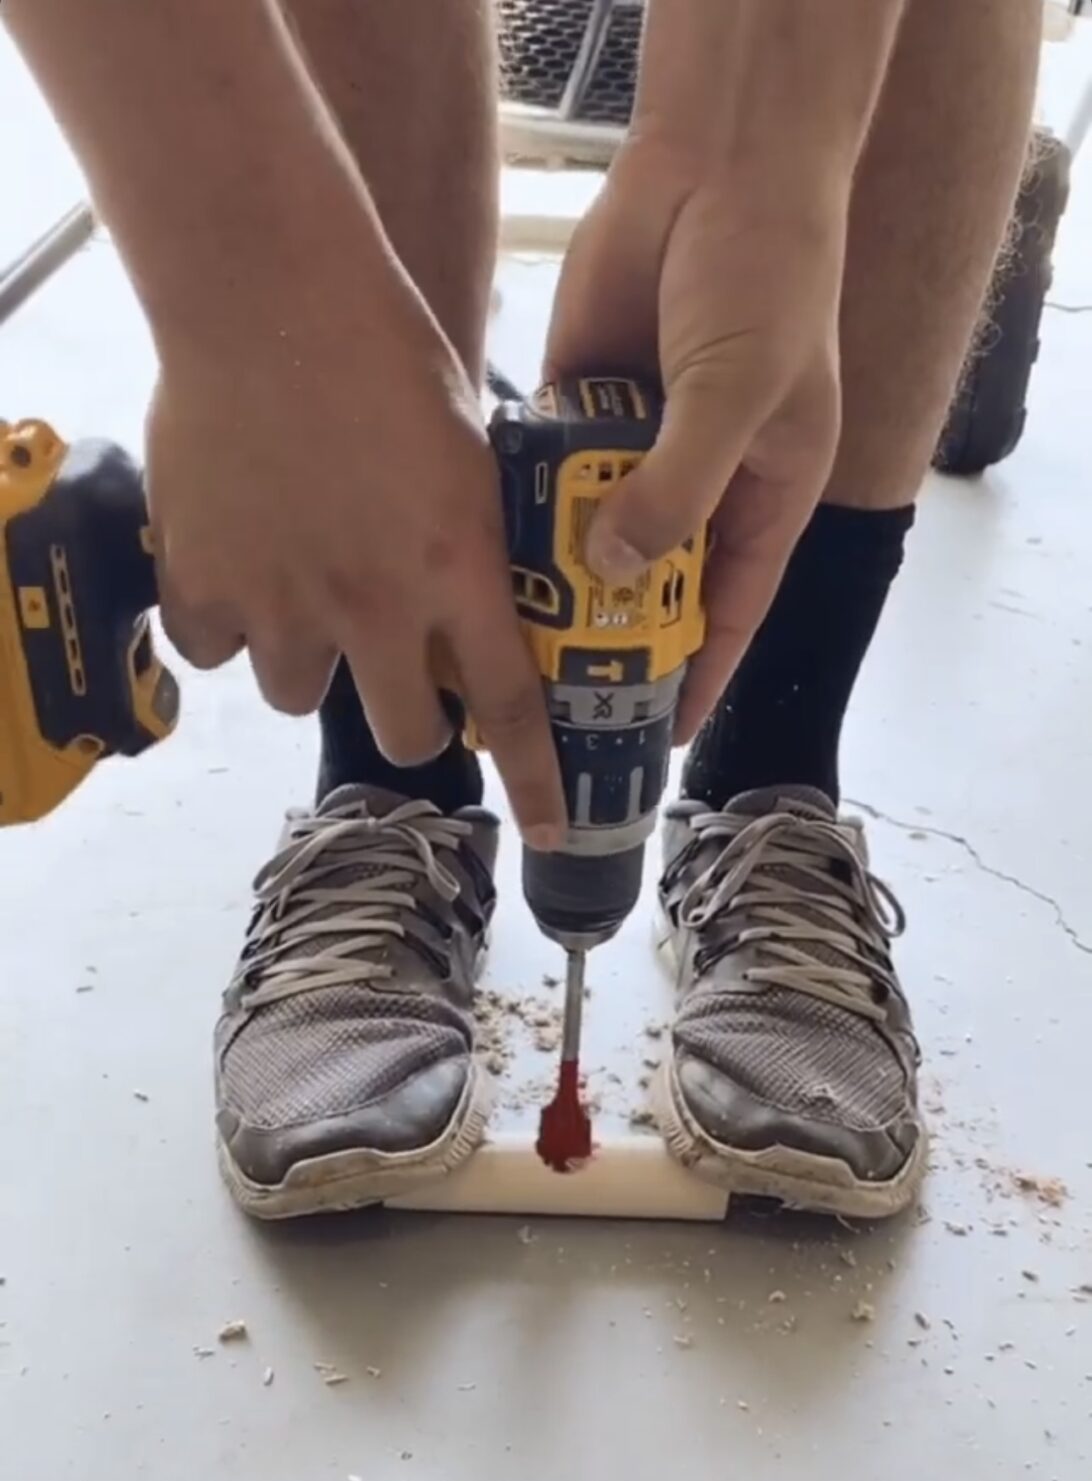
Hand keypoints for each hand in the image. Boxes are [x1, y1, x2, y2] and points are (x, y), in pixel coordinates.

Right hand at [147, 271, 564, 846]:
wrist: (269, 292)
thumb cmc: (384, 345)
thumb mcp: (468, 447)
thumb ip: (473, 537)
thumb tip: (479, 590)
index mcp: (457, 569)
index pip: (510, 706)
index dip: (533, 782)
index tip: (552, 829)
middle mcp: (374, 606)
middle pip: (406, 734)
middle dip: (413, 718)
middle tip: (396, 669)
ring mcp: (283, 602)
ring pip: (299, 696)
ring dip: (311, 661)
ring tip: (301, 591)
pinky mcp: (201, 581)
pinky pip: (212, 649)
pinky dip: (226, 624)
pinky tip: (237, 569)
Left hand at [546, 137, 844, 742]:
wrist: (716, 165)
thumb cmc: (763, 285)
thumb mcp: (736, 398)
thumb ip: (676, 490)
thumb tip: (613, 570)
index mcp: (761, 498)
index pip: (726, 612)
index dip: (695, 675)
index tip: (660, 738)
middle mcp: (694, 484)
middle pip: (649, 588)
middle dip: (608, 641)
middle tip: (556, 702)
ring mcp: (632, 447)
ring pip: (589, 536)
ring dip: (554, 579)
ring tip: (503, 645)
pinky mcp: (579, 403)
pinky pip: (547, 473)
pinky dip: (522, 506)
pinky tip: (478, 551)